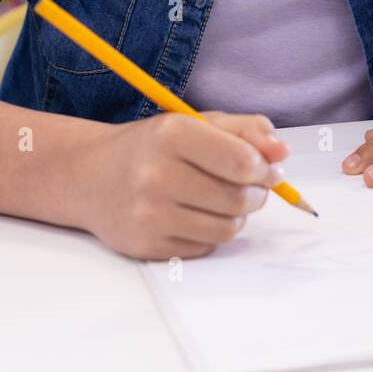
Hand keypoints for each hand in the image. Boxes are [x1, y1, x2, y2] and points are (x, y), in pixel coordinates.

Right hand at [78, 109, 290, 259]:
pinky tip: (195, 215)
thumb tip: (283, 151)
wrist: (90, 176)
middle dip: (256, 194)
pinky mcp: (146, 247)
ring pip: (227, 229)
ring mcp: (148, 215)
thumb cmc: (152, 146)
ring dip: (237, 216)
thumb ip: (245, 130)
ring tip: (223, 200)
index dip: (265, 168)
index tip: (266, 167)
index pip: (241, 161)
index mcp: (171, 133)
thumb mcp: (195, 123)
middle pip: (238, 199)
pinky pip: (205, 248)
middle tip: (250, 185)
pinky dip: (211, 234)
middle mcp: (156, 174)